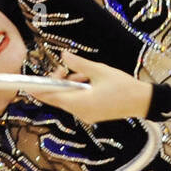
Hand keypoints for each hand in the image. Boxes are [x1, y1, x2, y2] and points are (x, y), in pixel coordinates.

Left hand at [25, 51, 152, 122]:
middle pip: (60, 98)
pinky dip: (78, 91)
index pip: (53, 97)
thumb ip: (79, 64)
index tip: (29, 85)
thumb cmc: (123, 86)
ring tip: (85, 73)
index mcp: (81, 102)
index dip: (40, 90)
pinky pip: (78, 102)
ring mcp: (86, 115)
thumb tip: (63, 55)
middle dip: (60, 82)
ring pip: (69, 99)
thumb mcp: (99, 71)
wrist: (142, 102)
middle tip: (67, 67)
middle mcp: (81, 112)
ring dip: (71, 85)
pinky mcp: (92, 115)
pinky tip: (89, 81)